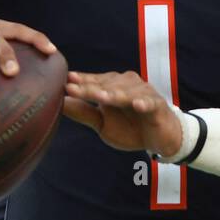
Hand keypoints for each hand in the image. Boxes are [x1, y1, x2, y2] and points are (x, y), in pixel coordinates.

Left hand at [62, 71, 183, 155]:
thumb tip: (60, 102)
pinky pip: (149, 103)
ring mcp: (142, 93)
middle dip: (90, 87)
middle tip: (74, 88)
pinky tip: (136, 104)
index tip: (64, 82)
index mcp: (112, 86)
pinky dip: (143, 103)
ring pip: (126, 92)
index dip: (80, 82)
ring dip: (114, 94)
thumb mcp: (102, 123)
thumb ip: (82, 112)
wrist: (160, 138)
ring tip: (101, 96)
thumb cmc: (130, 127)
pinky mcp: (157, 104)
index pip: (93, 82)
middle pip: (106, 85)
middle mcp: (126, 84)